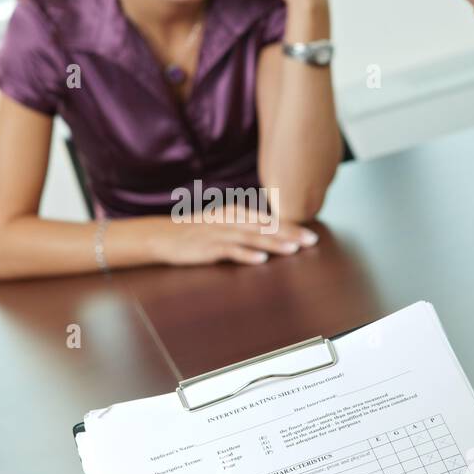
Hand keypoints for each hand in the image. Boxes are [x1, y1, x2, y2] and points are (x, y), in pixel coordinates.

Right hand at [146, 211, 319, 266]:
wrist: (162, 235)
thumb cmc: (194, 232)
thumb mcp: (221, 223)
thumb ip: (244, 226)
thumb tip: (271, 233)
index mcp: (235, 213)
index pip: (268, 220)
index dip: (290, 227)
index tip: (310, 235)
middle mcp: (230, 220)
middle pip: (265, 227)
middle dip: (290, 234)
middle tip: (310, 241)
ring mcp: (219, 233)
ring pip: (252, 238)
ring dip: (273, 244)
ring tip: (293, 249)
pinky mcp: (208, 247)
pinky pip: (230, 251)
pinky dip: (246, 255)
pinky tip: (261, 260)